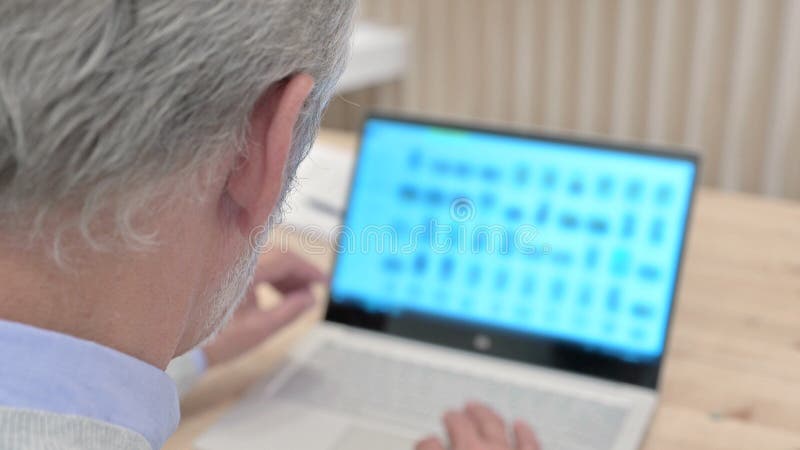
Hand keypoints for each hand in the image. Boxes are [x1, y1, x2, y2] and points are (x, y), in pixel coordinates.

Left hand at [202, 250, 325, 366]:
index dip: (308, 269)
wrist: (184, 349)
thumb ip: (289, 312)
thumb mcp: (259, 331)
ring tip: (297, 297)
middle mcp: (234, 261)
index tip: (322, 283)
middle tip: (312, 292)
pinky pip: (255, 265)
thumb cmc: (217, 342)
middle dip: (298, 273)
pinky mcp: (225, 271)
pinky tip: (278, 293)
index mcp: (243, 273)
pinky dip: (271, 276)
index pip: (284, 258)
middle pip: (277, 255)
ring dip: (286, 275)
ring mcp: (228, 265)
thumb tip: (310, 298)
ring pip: (267, 259)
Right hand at [416, 403, 539, 449]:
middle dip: (454, 418)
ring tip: (477, 407)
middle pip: (460, 426)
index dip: (425, 444)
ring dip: (484, 414)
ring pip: (493, 425)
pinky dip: (524, 432)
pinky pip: (528, 443)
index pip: (428, 445)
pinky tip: (521, 425)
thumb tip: (425, 448)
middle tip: (450, 415)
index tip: (425, 444)